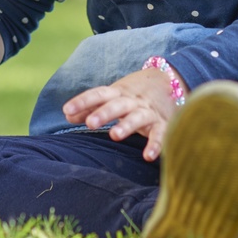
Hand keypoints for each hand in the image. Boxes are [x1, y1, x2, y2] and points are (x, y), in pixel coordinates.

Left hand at [62, 67, 184, 160]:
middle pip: (117, 105)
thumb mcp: (113, 97)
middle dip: (104, 113)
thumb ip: (91, 107)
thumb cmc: (134, 94)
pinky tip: (148, 156)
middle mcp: (133, 101)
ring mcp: (148, 112)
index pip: (99, 94)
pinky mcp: (163, 123)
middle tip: (90, 123)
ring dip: (127, 125)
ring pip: (138, 117)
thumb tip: (67, 115)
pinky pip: (160, 134)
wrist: (171, 80)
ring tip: (115, 135)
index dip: (83, 101)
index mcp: (118, 93)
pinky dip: (156, 144)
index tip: (66, 109)